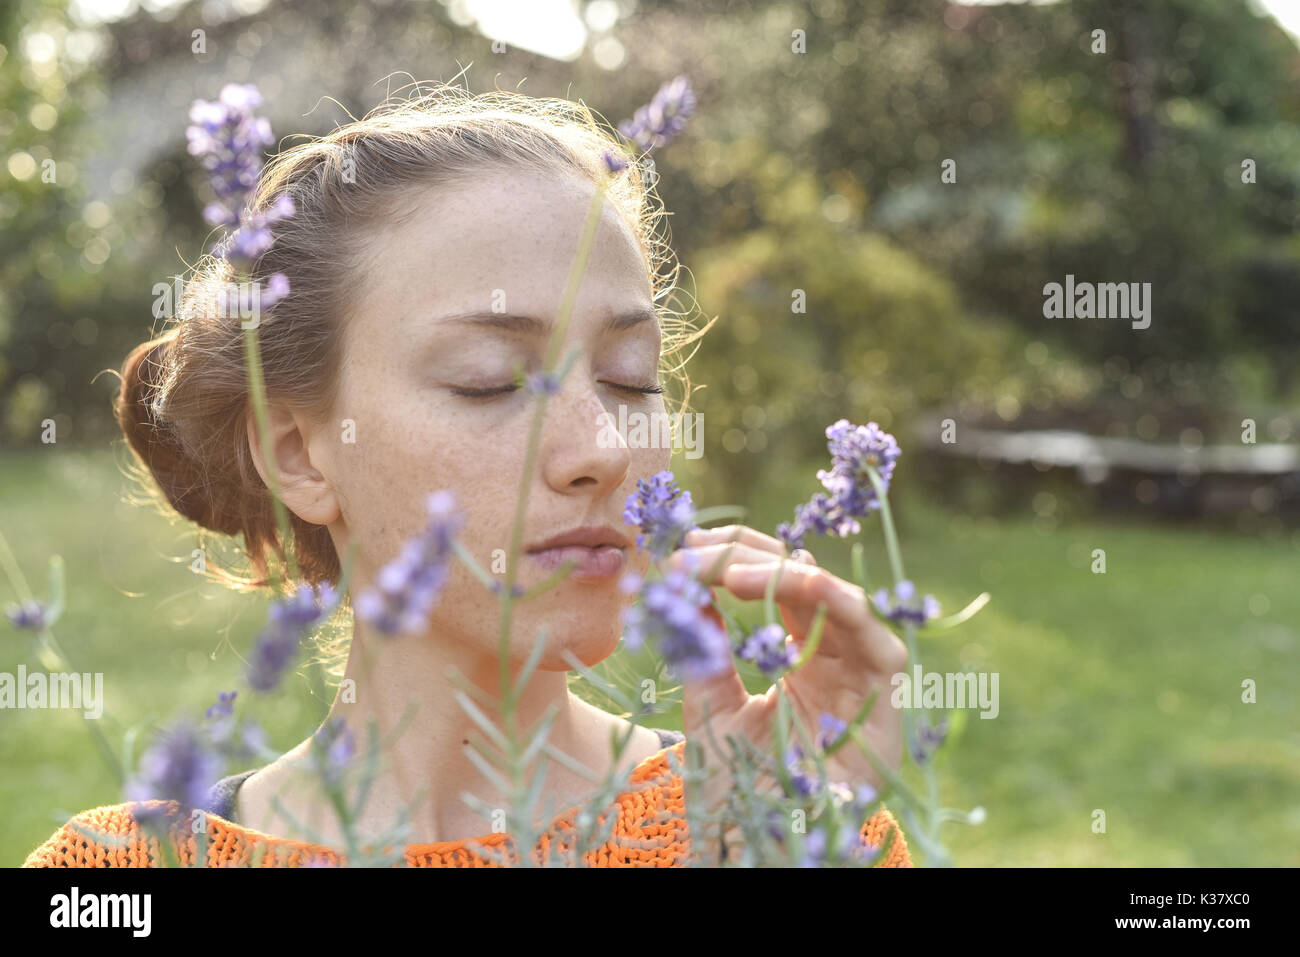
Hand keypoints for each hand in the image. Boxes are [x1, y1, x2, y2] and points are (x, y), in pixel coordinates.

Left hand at [663, 525, 908, 860]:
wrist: (760, 849)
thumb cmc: (736, 789)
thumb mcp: (709, 706)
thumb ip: (703, 648)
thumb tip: (686, 584)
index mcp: (799, 656)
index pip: (774, 585)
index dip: (732, 558)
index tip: (682, 549)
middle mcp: (834, 660)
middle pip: (804, 580)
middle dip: (747, 557)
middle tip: (696, 554)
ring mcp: (862, 679)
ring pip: (841, 600)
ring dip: (788, 575)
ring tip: (733, 572)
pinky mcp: (886, 707)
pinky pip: (878, 643)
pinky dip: (845, 606)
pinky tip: (806, 583)